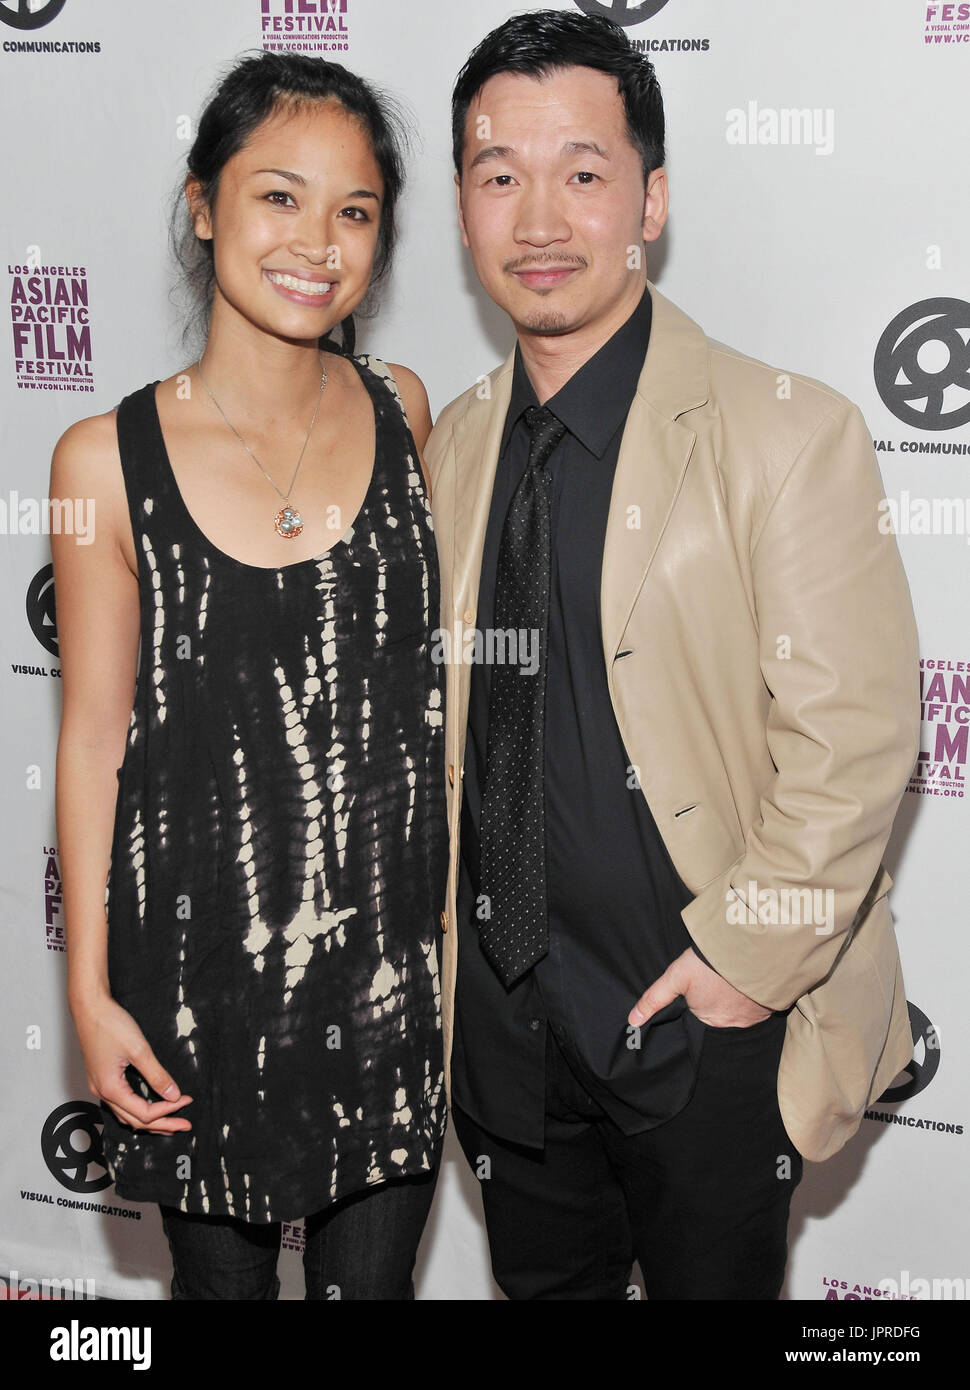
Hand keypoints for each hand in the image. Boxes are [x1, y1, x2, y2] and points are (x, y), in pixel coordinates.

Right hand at [70, 989, 192, 1131]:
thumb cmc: (109, 1025)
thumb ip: (157, 1075)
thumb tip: (173, 1095)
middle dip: (161, 1124)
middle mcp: (102, 1092)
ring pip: (126, 1114)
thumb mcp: (139, 1050)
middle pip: (135, 1120)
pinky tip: (149, 1104)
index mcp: (110, 1089)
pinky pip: (121, 1103)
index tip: (186, 1101)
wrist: (89, 1007)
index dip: (167, 1111)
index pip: (143, 1113)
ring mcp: (100, 1085)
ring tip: (170, 1121)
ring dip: (149, 1119)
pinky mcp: (102, 1077)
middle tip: (184, 1124)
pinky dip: (138, 1109)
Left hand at [628, 948, 772, 1028]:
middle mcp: (731, 1024)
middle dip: (718, 997)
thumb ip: (654, 998)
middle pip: (720, 1011)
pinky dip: (754, 994)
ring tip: (734, 975)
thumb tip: (632, 1021)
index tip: (703, 983)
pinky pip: (760, 1005)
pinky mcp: (770, 1007)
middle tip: (718, 975)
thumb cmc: (710, 963)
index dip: (700, 996)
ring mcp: (753, 1017)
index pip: (700, 1012)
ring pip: (740, 1007)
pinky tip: (750, 978)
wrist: (752, 949)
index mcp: (707, 1019)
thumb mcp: (676, 976)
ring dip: (738, 995)